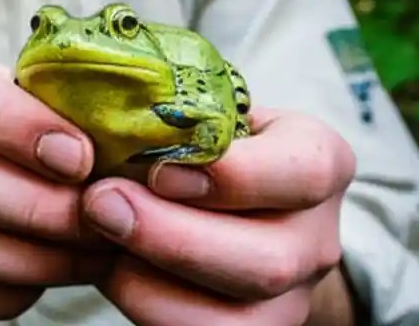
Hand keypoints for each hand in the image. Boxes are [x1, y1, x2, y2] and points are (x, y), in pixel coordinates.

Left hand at [79, 107, 359, 324]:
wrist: (229, 208)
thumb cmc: (203, 144)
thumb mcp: (207, 113)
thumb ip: (175, 116)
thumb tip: (98, 114)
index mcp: (320, 163)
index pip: (305, 172)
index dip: (232, 177)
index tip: (158, 169)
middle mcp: (317, 239)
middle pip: (267, 261)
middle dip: (170, 237)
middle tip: (99, 204)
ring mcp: (292, 299)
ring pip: (234, 318)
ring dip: (148, 282)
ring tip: (99, 241)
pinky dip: (144, 305)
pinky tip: (110, 270)